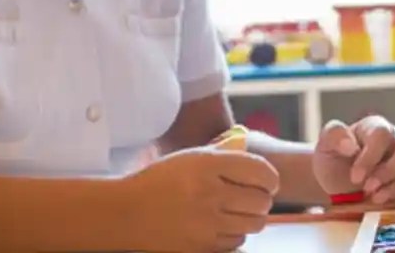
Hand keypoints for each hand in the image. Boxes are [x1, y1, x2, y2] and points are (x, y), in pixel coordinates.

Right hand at [121, 147, 278, 252]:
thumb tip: (251, 151)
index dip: (270, 179)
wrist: (124, 214)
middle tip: (253, 199)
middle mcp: (210, 193)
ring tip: (236, 213)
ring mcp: (206, 224)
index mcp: (208, 165)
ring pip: (253, 225)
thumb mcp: (189, 158)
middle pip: (262, 202)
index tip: (268, 183)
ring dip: (249, 219)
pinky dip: (234, 235)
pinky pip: (236, 243)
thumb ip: (223, 154)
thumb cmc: (159, 181)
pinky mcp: (201, 247)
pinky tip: (221, 226)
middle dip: (262, 200)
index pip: (261, 172)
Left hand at [313, 116, 394, 206]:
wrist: (336, 183)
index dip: (370, 156)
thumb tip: (350, 146)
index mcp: (378, 128)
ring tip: (374, 199)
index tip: (354, 177)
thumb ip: (334, 135)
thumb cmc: (334, 159)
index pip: (383, 134)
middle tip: (367, 188)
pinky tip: (381, 205)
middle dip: (388, 171)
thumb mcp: (326, 144)